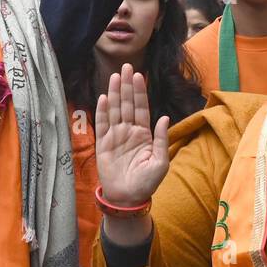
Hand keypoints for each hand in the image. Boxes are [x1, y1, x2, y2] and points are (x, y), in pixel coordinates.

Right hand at [95, 63, 169, 206]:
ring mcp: (115, 137)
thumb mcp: (161, 162)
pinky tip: (104, 97)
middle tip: (125, 67)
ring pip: (114, 110)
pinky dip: (102, 111)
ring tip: (114, 76)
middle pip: (127, 104)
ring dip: (115, 93)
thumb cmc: (146, 183)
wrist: (128, 199)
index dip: (139, 91)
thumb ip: (162, 139)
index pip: (141, 108)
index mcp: (144, 134)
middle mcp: (128, 132)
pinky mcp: (103, 144)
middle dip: (126, 85)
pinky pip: (102, 124)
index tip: (138, 75)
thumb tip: (165, 117)